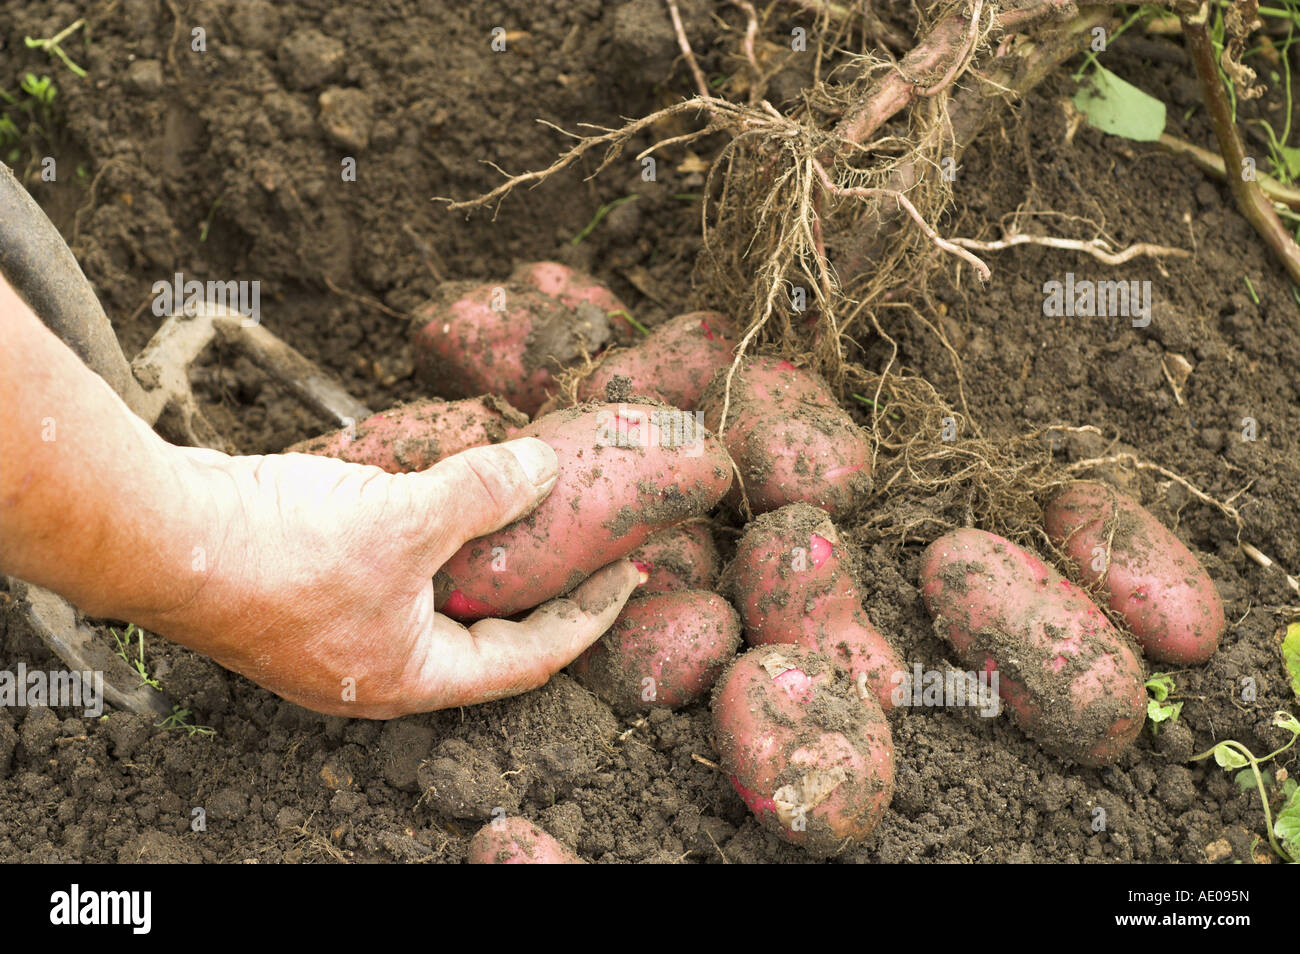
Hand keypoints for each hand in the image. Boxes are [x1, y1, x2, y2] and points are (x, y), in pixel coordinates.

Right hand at [150, 437, 641, 717]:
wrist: (157, 532)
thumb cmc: (277, 551)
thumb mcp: (405, 518)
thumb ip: (483, 492)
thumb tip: (546, 468)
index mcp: (412, 675)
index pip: (528, 659)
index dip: (586, 617)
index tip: (627, 575)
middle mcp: (378, 666)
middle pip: (484, 633)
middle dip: (536, 585)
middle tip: (582, 540)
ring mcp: (339, 631)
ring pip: (434, 595)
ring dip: (479, 552)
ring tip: (522, 505)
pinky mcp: (309, 589)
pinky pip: (390, 567)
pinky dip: (426, 532)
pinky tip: (442, 486)